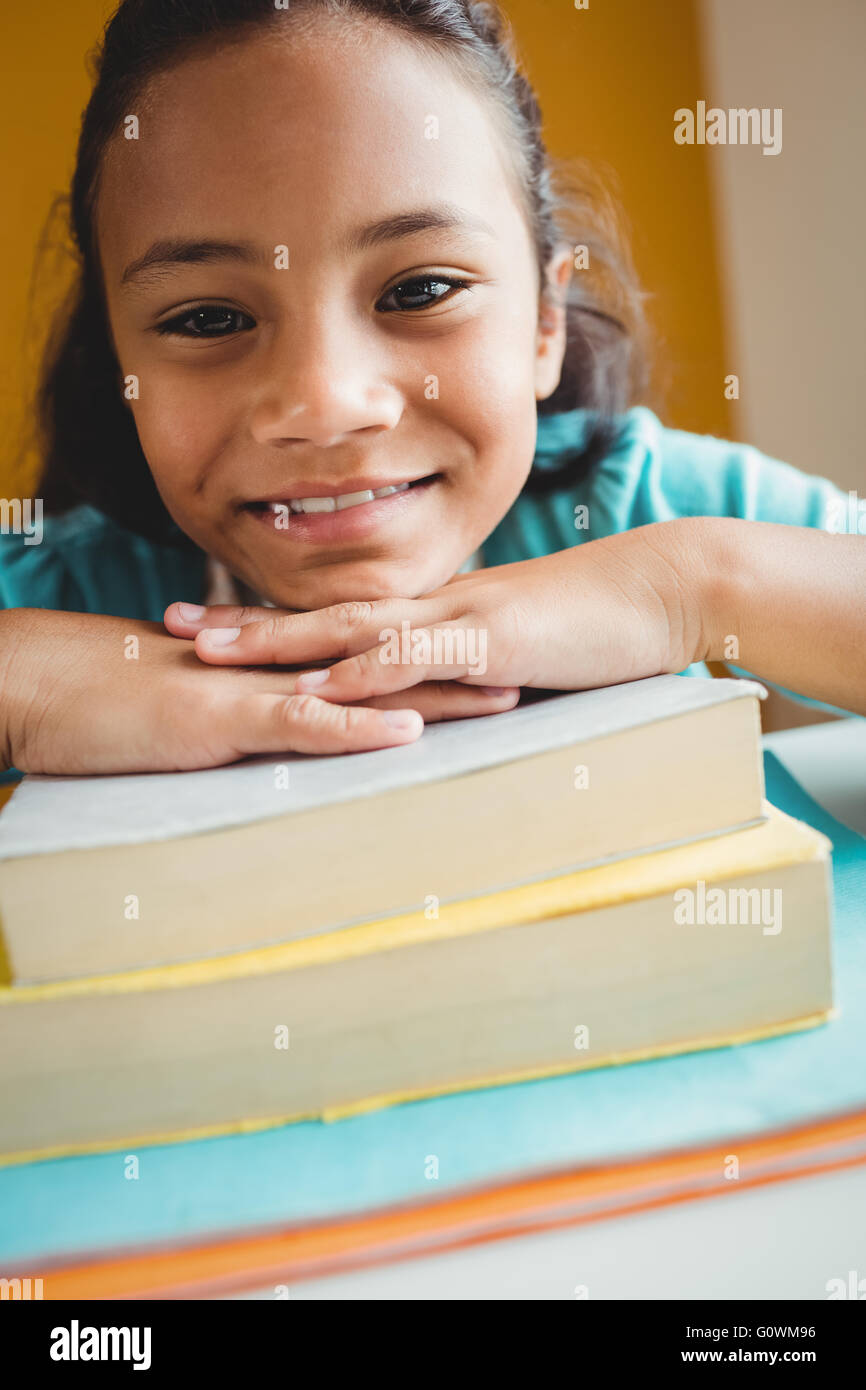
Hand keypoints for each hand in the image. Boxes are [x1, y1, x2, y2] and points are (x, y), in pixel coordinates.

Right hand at [0, 608, 492, 775]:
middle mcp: (275, 670)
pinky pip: (299, 723)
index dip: (432, 658)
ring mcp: (251, 691)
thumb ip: (244, 714)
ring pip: (361, 686)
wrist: (33, 684)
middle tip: (535, 665)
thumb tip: (286, 726)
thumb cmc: (104, 701)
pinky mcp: (220, 720)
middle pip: (385, 663)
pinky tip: (406, 727)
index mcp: (274, 668)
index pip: (366, 660)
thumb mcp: (191, 711)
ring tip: (507, 692)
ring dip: (435, 690)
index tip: (493, 660)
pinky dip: (355, 726)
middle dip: (461, 666)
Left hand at [173, 521, 705, 701]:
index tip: (209, 629)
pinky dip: (372, 671)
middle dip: (244, 627)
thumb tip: (431, 704)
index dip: (272, 625)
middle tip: (170, 630)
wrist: (664, 590)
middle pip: (322, 616)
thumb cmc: (596, 627)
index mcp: (434, 616)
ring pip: (354, 630)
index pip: (339, 619)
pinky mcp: (498, 642)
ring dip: (281, 641)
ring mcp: (462, 621)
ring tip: (212, 652)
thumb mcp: (517, 654)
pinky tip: (326, 684)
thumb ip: (468, 674)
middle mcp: (433, 610)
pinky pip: (423, 656)